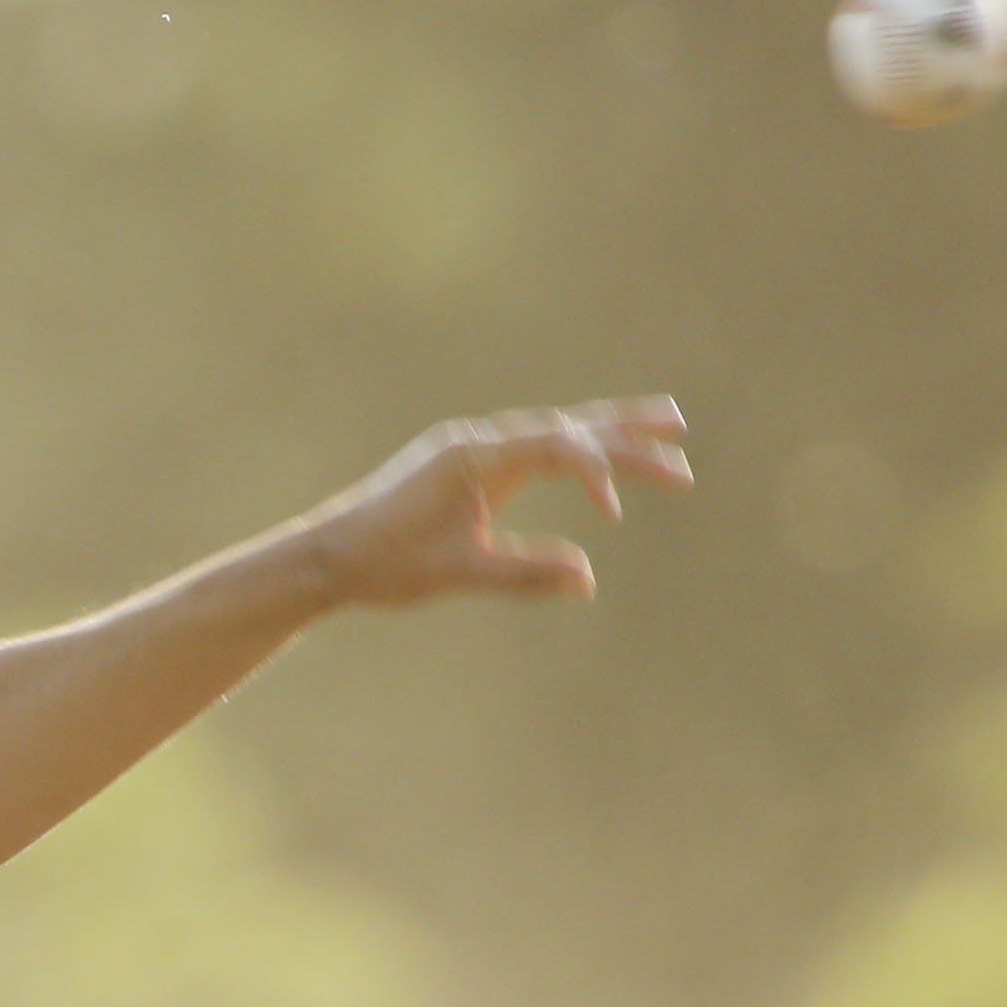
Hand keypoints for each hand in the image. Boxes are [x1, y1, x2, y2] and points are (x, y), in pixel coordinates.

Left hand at [307, 398, 691, 607]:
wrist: (324, 558)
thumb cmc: (384, 565)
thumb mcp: (459, 573)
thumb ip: (523, 573)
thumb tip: (587, 579)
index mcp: (475, 456)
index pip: (556, 446)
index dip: (598, 468)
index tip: (617, 512)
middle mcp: (475, 441)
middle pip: (565, 427)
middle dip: (624, 434)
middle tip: (681, 435)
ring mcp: (468, 449)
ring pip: (550, 433)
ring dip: (604, 433)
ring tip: (663, 428)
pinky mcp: (461, 465)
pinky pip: (528, 448)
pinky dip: (568, 451)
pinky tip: (591, 459)